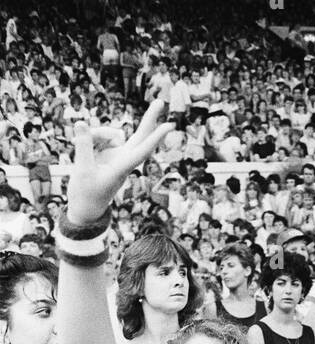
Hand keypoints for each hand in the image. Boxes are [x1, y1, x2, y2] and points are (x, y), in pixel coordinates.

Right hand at [67, 100, 172, 224]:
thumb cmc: (86, 194)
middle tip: (161, 101)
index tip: (170, 126)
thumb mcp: (81, 170)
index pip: (142, 150)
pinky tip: (83, 148)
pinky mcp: (110, 152)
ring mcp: (118, 155)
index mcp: (122, 168)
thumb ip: (82, 146)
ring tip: (79, 147)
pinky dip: (91, 138)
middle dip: (150, 118)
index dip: (155, 137)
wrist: (85, 207)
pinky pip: (101, 136)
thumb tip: (81, 122)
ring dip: (95, 135)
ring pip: (111, 133)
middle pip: (141, 136)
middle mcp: (124, 160)